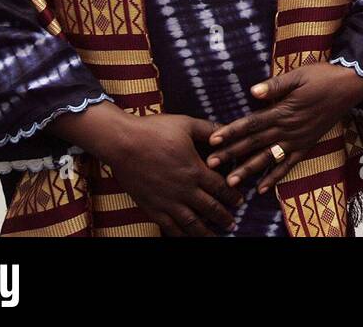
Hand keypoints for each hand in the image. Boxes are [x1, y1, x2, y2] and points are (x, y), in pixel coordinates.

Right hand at [101, 111, 242, 236]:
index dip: (233, 197)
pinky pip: (168, 227)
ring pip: (191, 223)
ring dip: (205, 232)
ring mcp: (166, 201)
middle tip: (232, 224)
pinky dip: (179, 235)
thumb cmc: (154, 130)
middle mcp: (183, 189)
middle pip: (210, 208)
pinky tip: (186, 238)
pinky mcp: (151, 207)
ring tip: (215, 237)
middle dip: (224, 217)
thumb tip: (228, 129)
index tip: (240, 202)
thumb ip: (209, 129)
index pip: (221, 188)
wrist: (122, 142)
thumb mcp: (186, 124)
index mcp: (195, 169)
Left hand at [207, 64, 362, 194]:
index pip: (251, 123)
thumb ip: (275, 86)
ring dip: (249, 169)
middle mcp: (287, 128)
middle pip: (254, 143)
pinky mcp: (307, 145)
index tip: (213, 140)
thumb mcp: (299, 75)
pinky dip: (276, 177)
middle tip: (211, 165)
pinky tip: (262, 188)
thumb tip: (253, 91)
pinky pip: (289, 164)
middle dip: (232, 154)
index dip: (231, 131)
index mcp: (282, 110)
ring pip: (268, 158)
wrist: (349, 86)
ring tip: (231, 181)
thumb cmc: (322, 76)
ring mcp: (297, 139)